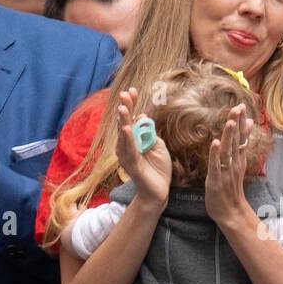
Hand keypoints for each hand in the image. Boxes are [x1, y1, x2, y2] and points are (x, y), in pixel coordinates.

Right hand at [113, 88, 171, 207]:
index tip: (133, 90)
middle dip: (126, 108)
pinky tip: (127, 128)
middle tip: (124, 94)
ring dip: (124, 121)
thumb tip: (143, 117)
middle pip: (125, 124)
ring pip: (125, 135)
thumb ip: (151, 133)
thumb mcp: (158, 147)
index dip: (132, 105)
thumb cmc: (158, 170)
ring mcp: (128, 156)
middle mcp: (128, 146)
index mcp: (135, 140)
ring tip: (123, 108)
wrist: (158, 193)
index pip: (132, 119)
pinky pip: (130, 150)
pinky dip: (128, 139)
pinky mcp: (133, 166)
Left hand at [205, 103, 256, 229]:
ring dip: (229, 136)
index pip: (241, 137)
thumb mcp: (238, 167)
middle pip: (236, 140)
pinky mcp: (216, 180)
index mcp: (238, 160)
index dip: (241, 122)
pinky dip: (215, 154)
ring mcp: (226, 172)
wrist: (231, 213)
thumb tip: (245, 130)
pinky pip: (216, 166)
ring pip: (228, 151)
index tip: (242, 106)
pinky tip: (215, 143)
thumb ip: (240, 148)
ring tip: (230, 122)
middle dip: (237, 123)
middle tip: (238, 107)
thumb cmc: (231, 190)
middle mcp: (234, 163)